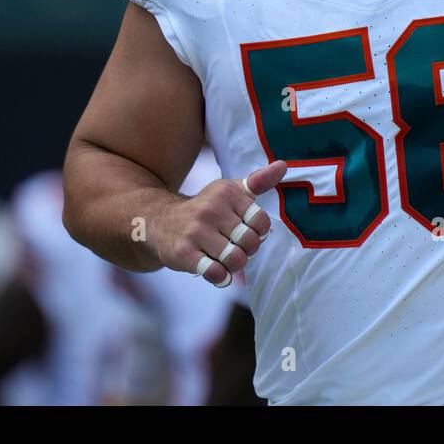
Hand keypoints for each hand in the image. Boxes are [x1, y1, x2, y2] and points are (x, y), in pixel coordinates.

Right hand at [151, 159, 285, 286]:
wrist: (159, 221)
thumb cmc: (205, 208)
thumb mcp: (230, 190)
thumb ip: (258, 181)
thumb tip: (284, 165)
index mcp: (227, 193)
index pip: (261, 221)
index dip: (258, 233)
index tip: (247, 231)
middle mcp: (211, 210)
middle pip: (249, 242)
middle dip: (247, 251)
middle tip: (236, 248)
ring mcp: (196, 232)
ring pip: (235, 259)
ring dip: (234, 265)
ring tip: (226, 259)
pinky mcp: (183, 253)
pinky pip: (215, 273)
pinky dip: (221, 277)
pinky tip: (216, 271)